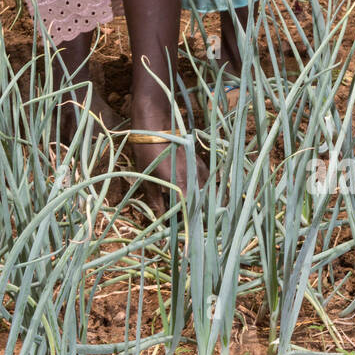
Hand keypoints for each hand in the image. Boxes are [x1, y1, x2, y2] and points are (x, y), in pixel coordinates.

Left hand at [128, 97, 207, 216]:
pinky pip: (208, 181)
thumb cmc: (146, 151)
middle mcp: (194, 179)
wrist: (154, 123)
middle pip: (200, 206)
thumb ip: (155, 201)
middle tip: (184, 223)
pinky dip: (205, 190)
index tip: (178, 231)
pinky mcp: (201, 162)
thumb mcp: (146, 178)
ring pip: (206, 194)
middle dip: (194, 217)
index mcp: (180, 186)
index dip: (183, 224)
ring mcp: (200, 170)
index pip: (188, 214)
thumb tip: (161, 220)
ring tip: (191, 211)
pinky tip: (199, 194)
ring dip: (200, 204)